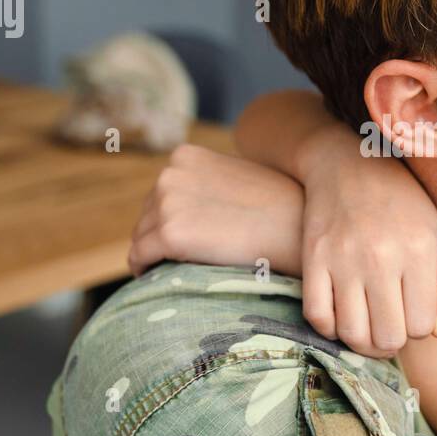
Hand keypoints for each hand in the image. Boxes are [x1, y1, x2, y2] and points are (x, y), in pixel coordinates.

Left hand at [128, 144, 303, 276]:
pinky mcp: (170, 234)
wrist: (297, 227)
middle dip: (160, 237)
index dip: (170, 219)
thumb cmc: (278, 208)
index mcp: (185, 157)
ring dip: (155, 254)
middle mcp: (169, 174)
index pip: (160, 194)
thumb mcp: (235, 179)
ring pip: (141, 237)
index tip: (187, 240)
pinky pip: (139, 256)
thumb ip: (207, 186)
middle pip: (147, 215)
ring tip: (177, 270)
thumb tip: (191, 210)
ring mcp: (167, 202)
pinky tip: (158, 278)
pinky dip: (144, 268)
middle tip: (185, 260)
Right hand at [295, 131, 436, 358]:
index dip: (419, 328)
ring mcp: (343, 258)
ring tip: (368, 326)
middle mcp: (381, 255)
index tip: (412, 311)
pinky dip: (329, 329)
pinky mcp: (314, 258)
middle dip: (392, 340)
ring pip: (352, 334)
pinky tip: (342, 317)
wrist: (349, 165)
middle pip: (388, 337)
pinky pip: (317, 317)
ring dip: (362, 342)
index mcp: (420, 249)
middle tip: (390, 324)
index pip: (422, 326)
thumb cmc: (404, 206)